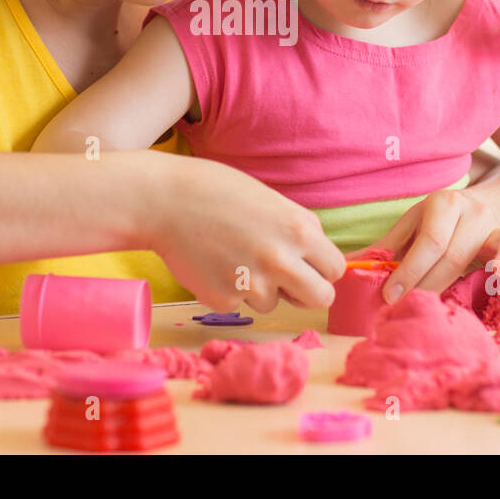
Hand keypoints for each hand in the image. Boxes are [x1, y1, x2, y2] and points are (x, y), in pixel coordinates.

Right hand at [142, 155, 345, 312]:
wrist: (163, 201)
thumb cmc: (217, 192)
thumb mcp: (272, 201)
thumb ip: (299, 231)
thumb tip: (318, 259)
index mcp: (299, 231)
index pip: (336, 270)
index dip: (321, 269)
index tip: (308, 267)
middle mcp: (281, 261)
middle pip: (320, 299)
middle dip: (305, 293)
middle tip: (285, 280)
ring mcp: (252, 286)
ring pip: (273, 303)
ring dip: (259, 289)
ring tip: (232, 256)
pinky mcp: (223, 302)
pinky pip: (238, 306)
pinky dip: (228, 291)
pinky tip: (212, 264)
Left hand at [351, 189, 499, 303]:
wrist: (485, 200)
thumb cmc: (440, 223)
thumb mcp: (410, 225)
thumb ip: (388, 246)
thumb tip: (352, 268)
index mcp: (441, 205)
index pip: (424, 245)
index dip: (406, 272)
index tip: (389, 297)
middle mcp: (474, 211)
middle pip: (455, 254)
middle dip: (432, 283)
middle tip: (415, 306)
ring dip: (498, 262)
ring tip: (496, 274)